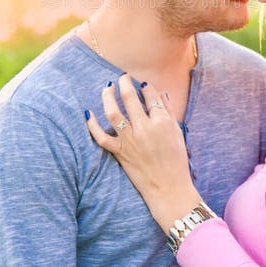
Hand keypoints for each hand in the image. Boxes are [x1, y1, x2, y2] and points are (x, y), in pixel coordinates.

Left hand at [86, 75, 200, 228]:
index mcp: (162, 122)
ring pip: (113, 113)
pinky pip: (102, 138)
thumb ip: (168, 112)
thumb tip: (160, 93)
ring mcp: (130, 141)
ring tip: (108, 87)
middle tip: (123, 77)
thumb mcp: (177, 133)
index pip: (150, 95)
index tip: (142, 84)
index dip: (145, 86)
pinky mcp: (120, 153)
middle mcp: (145, 129)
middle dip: (125, 83)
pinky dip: (93, 126)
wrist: (169, 189)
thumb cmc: (176, 161)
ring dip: (108, 97)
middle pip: (130, 98)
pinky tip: (88, 114)